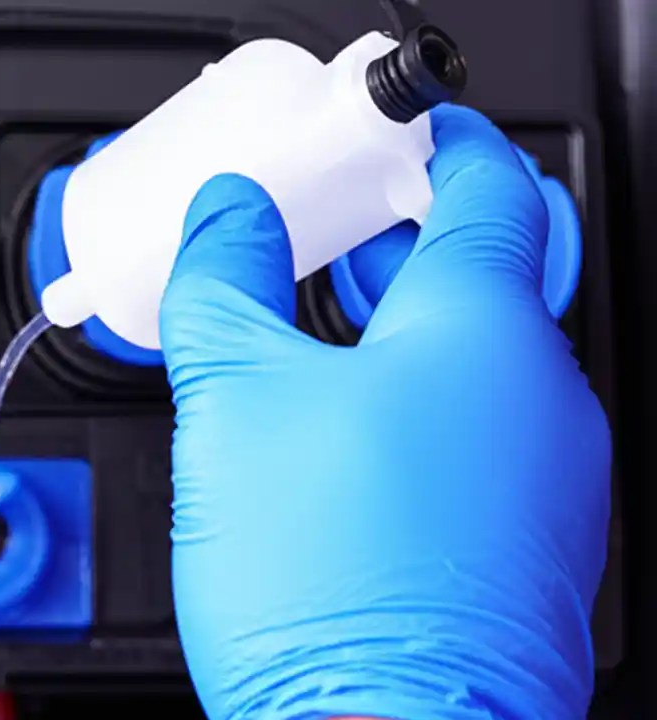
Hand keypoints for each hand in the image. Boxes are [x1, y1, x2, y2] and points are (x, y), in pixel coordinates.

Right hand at [160, 105, 610, 718]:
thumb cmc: (334, 586)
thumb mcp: (235, 401)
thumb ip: (224, 284)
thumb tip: (226, 219)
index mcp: (483, 333)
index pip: (487, 187)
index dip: (438, 145)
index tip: (396, 138)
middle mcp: (541, 400)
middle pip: (481, 276)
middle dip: (401, 243)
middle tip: (329, 233)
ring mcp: (548, 481)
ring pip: (477, 365)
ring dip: (400, 331)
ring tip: (315, 336)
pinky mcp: (527, 547)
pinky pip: (479, 440)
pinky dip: (417, 408)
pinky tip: (343, 439)